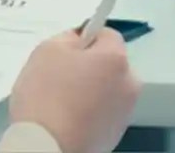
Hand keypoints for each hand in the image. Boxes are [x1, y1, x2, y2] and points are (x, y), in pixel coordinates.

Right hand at [9, 29, 141, 152]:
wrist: (48, 148)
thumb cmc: (46, 98)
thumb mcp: (47, 50)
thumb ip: (68, 37)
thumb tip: (78, 40)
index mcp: (115, 59)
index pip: (107, 34)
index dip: (85, 38)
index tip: (67, 50)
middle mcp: (128, 85)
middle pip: (110, 64)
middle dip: (89, 66)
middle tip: (60, 75)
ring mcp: (124, 113)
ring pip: (106, 89)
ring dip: (89, 90)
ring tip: (60, 101)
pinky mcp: (114, 135)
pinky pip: (101, 112)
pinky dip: (88, 112)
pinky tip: (66, 118)